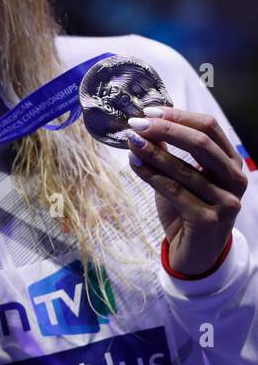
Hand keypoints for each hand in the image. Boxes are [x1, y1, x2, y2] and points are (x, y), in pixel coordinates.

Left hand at [125, 106, 247, 275]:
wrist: (194, 253)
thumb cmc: (186, 210)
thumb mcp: (178, 177)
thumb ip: (167, 153)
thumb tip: (144, 125)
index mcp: (230, 162)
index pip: (210, 127)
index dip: (178, 116)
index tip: (148, 112)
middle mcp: (235, 179)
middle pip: (202, 143)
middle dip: (166, 130)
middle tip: (136, 124)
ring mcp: (226, 201)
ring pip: (185, 168)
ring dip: (153, 152)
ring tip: (130, 141)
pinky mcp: (209, 220)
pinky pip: (175, 191)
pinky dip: (151, 174)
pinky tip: (133, 163)